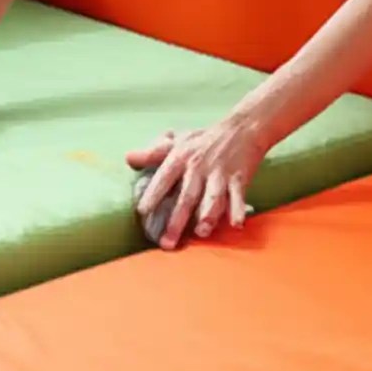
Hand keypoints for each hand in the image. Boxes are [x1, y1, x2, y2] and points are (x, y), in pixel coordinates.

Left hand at [126, 117, 267, 250]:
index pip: (164, 177)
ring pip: (212, 197)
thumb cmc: (205, 139)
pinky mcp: (239, 178)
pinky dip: (238, 210)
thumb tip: (128, 158)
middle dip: (177, 221)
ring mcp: (219, 173)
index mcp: (181, 158)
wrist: (242, 127)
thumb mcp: (178, 142)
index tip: (142, 212)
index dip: (153, 194)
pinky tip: (236, 224)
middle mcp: (199, 167)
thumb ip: (153, 154)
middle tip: (167, 243)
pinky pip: (238, 196)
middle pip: (187, 196)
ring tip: (200, 233)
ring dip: (207, 215)